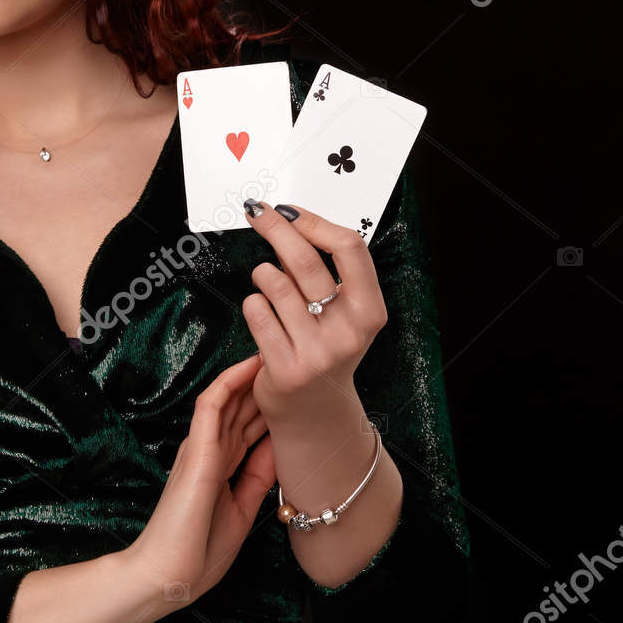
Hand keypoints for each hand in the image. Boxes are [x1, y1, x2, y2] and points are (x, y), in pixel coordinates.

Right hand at [126, 353, 277, 612]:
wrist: (170, 575)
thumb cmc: (200, 552)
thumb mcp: (242, 510)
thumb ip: (258, 479)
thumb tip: (281, 451)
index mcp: (220, 468)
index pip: (248, 428)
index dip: (271, 407)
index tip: (298, 391)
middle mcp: (209, 452)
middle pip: (241, 408)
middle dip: (265, 385)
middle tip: (290, 359)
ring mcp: (201, 448)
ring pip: (227, 399)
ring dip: (249, 375)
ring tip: (272, 350)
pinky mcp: (196, 450)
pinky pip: (211, 405)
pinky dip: (229, 382)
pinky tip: (248, 365)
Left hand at [241, 202, 387, 428]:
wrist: (314, 411)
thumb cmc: (324, 349)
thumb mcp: (341, 314)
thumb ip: (325, 274)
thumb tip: (289, 223)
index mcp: (369, 311)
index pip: (349, 248)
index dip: (315, 222)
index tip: (290, 211)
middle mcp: (348, 332)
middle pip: (306, 261)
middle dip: (276, 229)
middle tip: (257, 212)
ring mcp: (316, 352)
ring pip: (275, 284)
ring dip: (263, 273)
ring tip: (266, 279)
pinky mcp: (284, 368)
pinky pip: (257, 312)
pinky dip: (253, 302)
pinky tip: (261, 310)